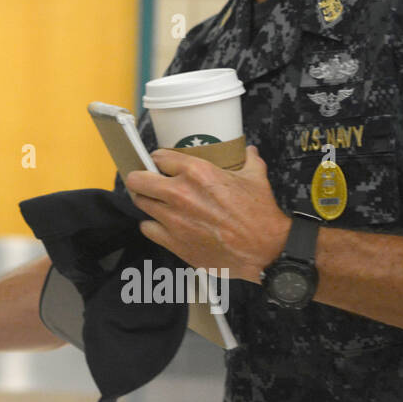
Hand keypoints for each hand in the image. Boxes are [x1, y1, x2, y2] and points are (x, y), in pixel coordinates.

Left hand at [124, 145, 288, 282]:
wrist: (265, 250)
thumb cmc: (260, 215)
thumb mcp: (256, 179)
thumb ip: (249, 160)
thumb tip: (249, 151)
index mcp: (197, 172)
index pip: (158, 157)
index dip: (159, 161)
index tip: (161, 165)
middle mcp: (179, 193)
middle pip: (137, 180)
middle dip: (141, 179)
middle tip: (150, 183)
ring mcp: (173, 219)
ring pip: (140, 203)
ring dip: (148, 202)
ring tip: (158, 204)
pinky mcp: (173, 241)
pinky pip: (147, 228)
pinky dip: (153, 226)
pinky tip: (163, 225)